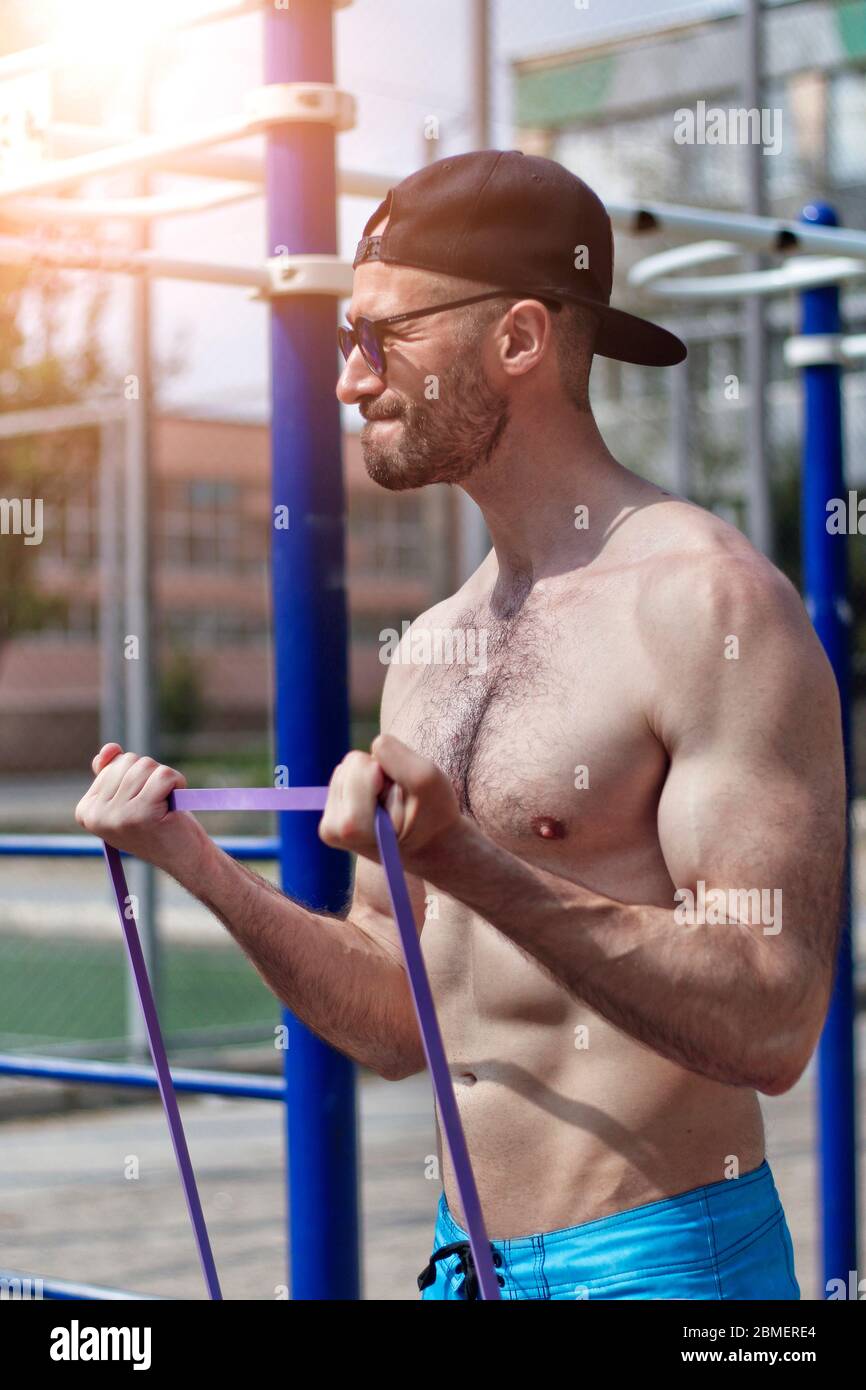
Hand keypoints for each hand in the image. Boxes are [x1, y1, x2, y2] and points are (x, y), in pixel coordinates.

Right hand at [74, 743, 202, 873]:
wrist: (186, 858)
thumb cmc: (159, 825)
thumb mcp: (130, 798)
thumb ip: (113, 773)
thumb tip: (109, 750)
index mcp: (86, 811)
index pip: (112, 765)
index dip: (136, 777)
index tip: (141, 805)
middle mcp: (96, 815)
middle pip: (128, 762)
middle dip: (150, 776)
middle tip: (156, 805)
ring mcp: (117, 816)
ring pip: (146, 766)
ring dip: (165, 780)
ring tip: (166, 806)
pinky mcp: (143, 815)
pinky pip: (164, 775)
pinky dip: (177, 782)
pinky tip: (176, 804)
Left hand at [318, 733, 460, 869]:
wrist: (432, 844)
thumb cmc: (433, 815)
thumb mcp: (428, 782)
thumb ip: (400, 759)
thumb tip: (375, 743)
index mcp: (351, 827)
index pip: (361, 765)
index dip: (389, 771)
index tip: (402, 800)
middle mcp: (332, 828)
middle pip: (351, 763)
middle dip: (379, 774)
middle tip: (397, 801)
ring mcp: (330, 823)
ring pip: (349, 766)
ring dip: (375, 778)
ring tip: (392, 804)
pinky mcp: (333, 814)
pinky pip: (348, 773)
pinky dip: (368, 782)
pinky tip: (381, 805)